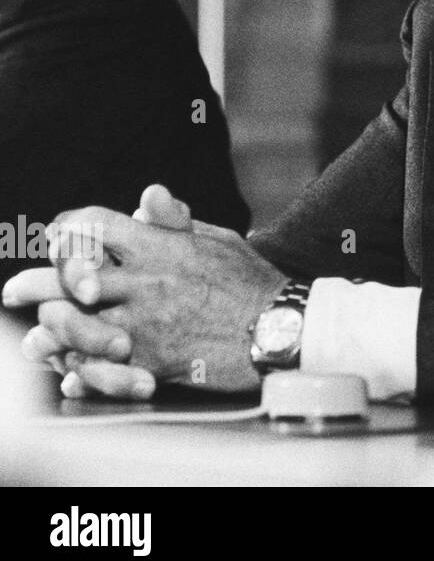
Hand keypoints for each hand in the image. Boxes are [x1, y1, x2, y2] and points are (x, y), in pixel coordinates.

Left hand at [4, 186, 286, 395]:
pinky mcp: (149, 361)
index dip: (68, 231)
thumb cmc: (251, 282)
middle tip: (18, 290)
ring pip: (74, 325)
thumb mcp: (218, 239)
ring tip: (37, 332)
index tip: (58, 240)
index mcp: (160, 247)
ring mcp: (144, 323)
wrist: (280, 330)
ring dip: (49, 327)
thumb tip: (148, 192)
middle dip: (37, 283)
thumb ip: (175, 220)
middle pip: (69, 277)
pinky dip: (76, 367)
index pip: (93, 226)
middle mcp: (145, 282)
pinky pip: (97, 366)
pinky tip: (67, 366)